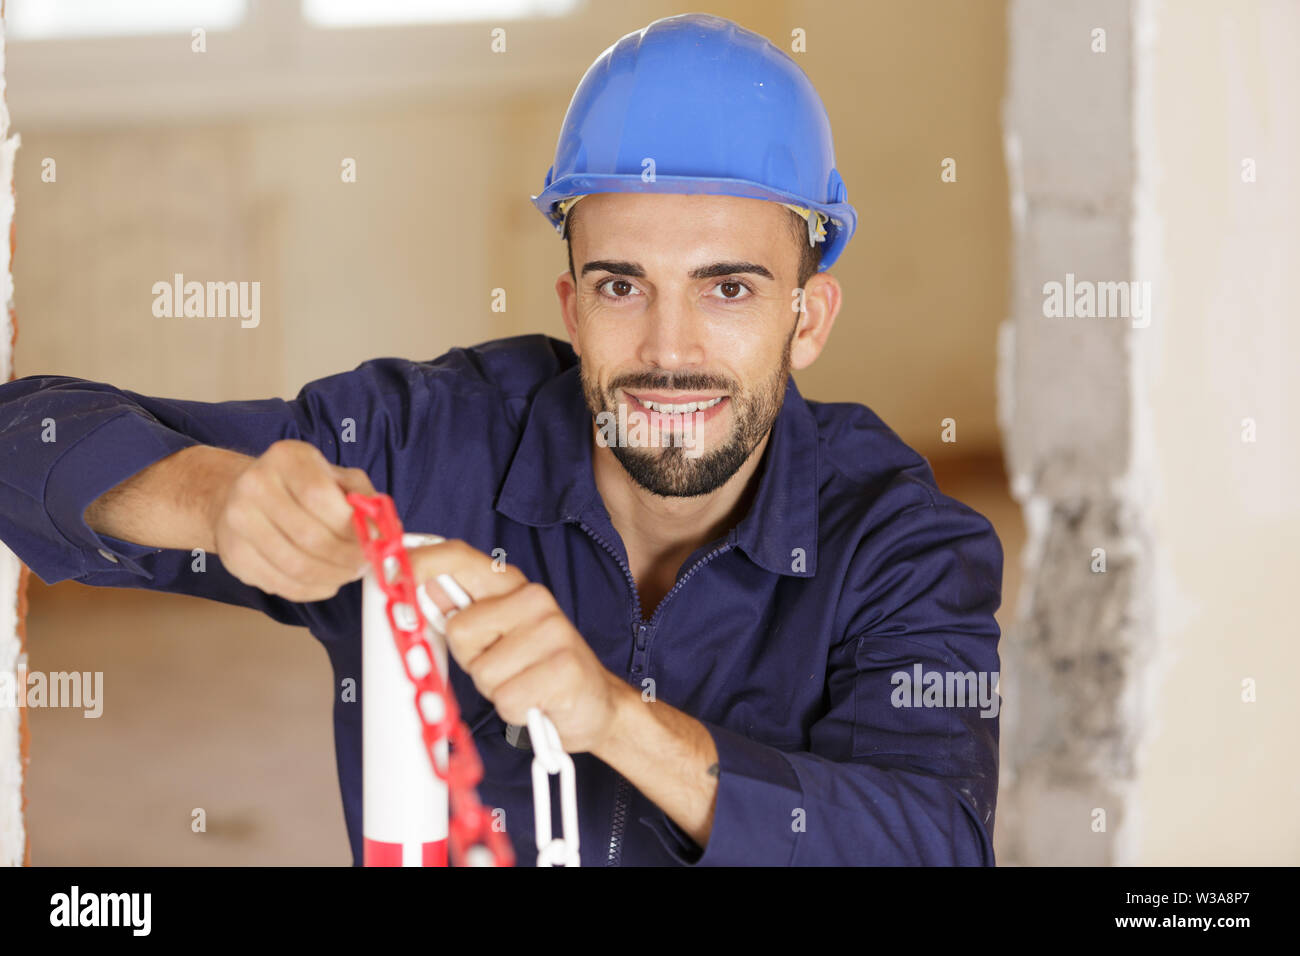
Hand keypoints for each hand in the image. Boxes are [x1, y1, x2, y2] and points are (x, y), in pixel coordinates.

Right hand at [211, 439, 376, 601]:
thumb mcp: (337, 477)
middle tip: (364, 565)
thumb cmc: (300, 486)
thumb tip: (388, 533)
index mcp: (286, 458)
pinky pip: (280, 583)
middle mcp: (255, 485)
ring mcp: (238, 521)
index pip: (321, 498)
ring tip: (348, 573)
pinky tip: (326, 581)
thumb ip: (365, 500)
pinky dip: (312, 589)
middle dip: (346, 559)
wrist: (241, 495)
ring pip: (296, 565)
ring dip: (332, 577)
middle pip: (310, 536)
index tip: (372, 544)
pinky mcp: (234, 554)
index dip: (351, 528)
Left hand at [409, 539, 622, 753]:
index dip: (419, 563)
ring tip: (523, 683)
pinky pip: (507, 698)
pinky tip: (537, 700)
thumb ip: (465, 611)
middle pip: (460, 629)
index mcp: (514, 586)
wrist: (597, 705)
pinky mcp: (563, 669)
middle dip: (471, 659)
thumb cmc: (539, 669)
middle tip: (502, 666)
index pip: (460, 558)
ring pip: (482, 672)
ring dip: (495, 689)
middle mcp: (535, 600)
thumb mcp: (500, 633)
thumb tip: (421, 588)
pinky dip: (515, 710)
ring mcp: (553, 632)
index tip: (387, 570)